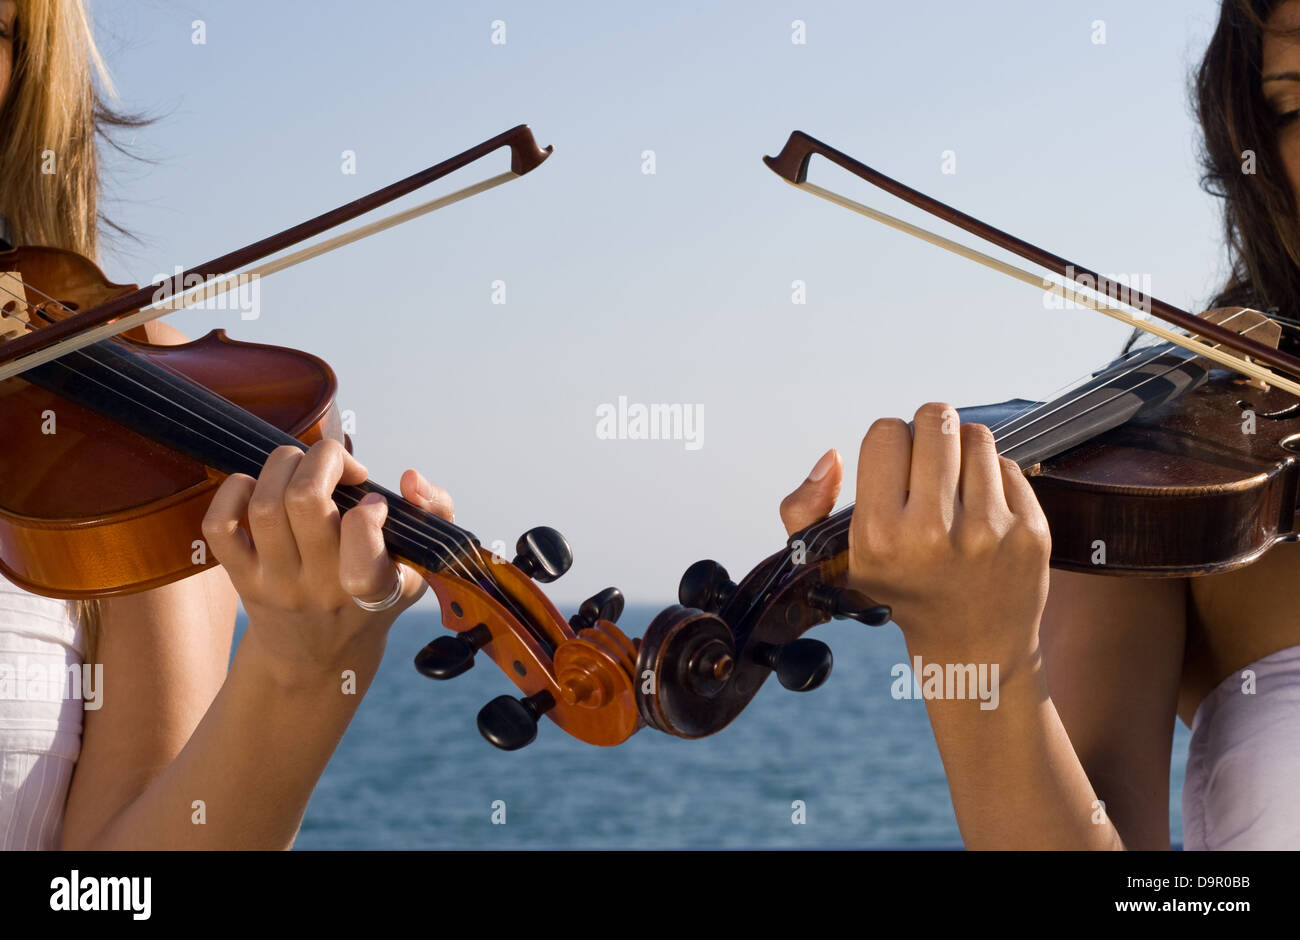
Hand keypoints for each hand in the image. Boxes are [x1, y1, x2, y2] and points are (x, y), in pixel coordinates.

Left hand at [201, 439, 453, 680]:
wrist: (318, 661)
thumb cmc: (375, 600)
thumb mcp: (420, 567)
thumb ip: (434, 513)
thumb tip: (411, 477)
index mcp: (372, 586)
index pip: (363, 531)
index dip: (369, 504)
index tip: (375, 506)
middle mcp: (320, 586)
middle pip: (304, 498)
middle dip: (323, 459)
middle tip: (337, 468)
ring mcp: (276, 583)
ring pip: (265, 503)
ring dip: (284, 465)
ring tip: (303, 469)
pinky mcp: (242, 580)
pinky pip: (220, 526)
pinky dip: (233, 491)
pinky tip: (259, 486)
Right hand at [779, 404, 1050, 675]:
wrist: (973, 651)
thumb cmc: (901, 594)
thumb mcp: (835, 564)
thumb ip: (805, 509)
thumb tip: (831, 457)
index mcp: (879, 535)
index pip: (885, 433)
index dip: (889, 440)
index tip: (894, 464)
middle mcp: (932, 532)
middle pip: (934, 420)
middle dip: (928, 430)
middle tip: (928, 459)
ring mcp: (988, 531)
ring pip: (974, 436)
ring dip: (962, 450)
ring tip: (955, 485)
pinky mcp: (1029, 531)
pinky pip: (1007, 465)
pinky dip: (993, 477)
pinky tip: (982, 509)